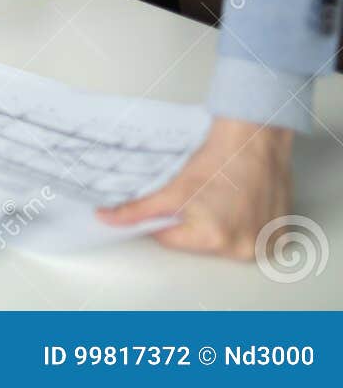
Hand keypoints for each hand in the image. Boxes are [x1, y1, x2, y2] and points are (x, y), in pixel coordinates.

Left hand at [97, 118, 294, 257]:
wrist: (255, 139)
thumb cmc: (218, 159)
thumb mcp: (172, 187)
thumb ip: (138, 208)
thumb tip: (108, 219)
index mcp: (214, 239)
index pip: (169, 238)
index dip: (161, 218)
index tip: (167, 201)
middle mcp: (243, 248)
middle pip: (198, 242)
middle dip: (192, 222)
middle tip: (200, 195)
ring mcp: (265, 243)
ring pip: (224, 240)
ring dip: (219, 224)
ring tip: (221, 197)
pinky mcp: (281, 234)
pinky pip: (251, 236)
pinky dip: (243, 224)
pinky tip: (240, 202)